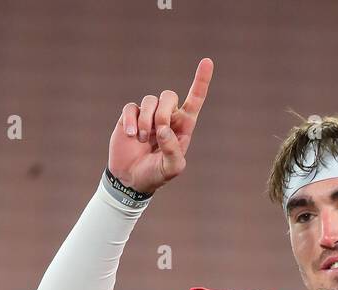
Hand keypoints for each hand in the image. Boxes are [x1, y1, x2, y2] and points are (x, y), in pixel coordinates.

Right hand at [108, 57, 213, 195]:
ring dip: (145, 121)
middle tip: (157, 132)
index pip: (194, 100)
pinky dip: (131, 120)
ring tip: (141, 139)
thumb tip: (164, 129)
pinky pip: (131, 107)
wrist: (130, 180)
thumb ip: (172, 151)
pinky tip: (131, 135)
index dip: (200, 82)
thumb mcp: (170, 169)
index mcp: (182, 127)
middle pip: (168, 96)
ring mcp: (148, 115)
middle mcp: (167, 117)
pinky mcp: (130, 116)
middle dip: (162, 112)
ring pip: (149, 100)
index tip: (207, 61)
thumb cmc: (155, 175)